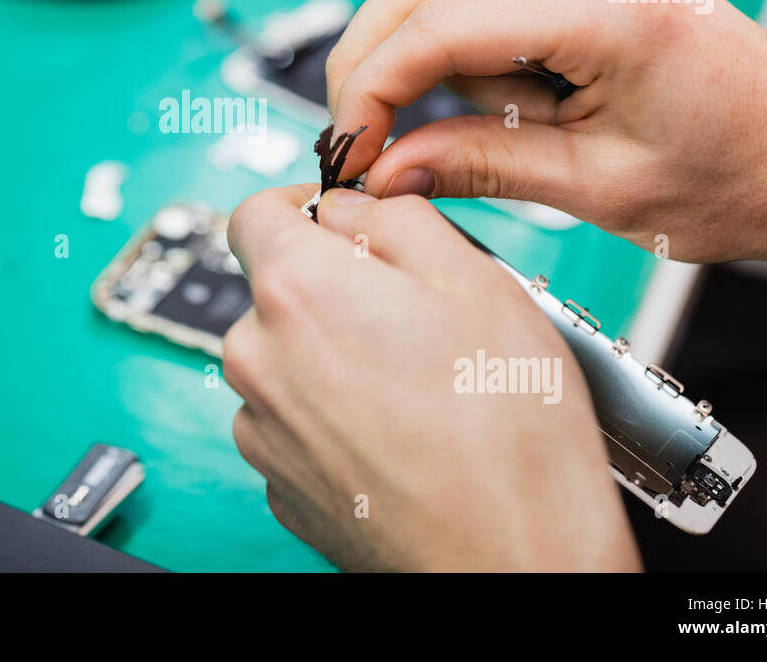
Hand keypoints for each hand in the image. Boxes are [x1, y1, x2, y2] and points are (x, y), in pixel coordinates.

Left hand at [224, 184, 641, 571]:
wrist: (511, 561)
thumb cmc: (508, 431)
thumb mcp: (475, 277)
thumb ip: (392, 217)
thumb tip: (348, 206)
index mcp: (296, 290)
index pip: (256, 213)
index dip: (305, 207)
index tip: (346, 224)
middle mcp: (258, 358)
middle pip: (276, 289)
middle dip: (335, 286)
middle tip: (416, 317)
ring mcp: (263, 429)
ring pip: (288, 357)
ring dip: (335, 354)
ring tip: (419, 386)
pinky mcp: (280, 484)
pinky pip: (296, 420)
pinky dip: (335, 414)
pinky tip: (400, 434)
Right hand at [325, 0, 766, 275]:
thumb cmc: (740, 179)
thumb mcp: (597, 189)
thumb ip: (477, 168)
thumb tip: (385, 170)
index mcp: (608, 8)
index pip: (439, 24)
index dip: (371, 87)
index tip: (349, 148)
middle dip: (372, 56)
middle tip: (358, 134)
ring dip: (420, 54)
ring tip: (469, 131)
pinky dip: (457, 48)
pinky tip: (492, 106)